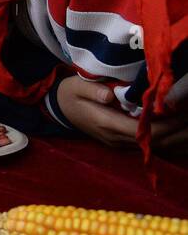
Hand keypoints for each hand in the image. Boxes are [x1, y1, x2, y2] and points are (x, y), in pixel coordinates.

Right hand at [58, 76, 187, 151]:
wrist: (60, 108)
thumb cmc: (70, 94)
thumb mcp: (76, 86)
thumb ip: (91, 90)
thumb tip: (108, 96)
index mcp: (106, 123)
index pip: (144, 130)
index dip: (167, 123)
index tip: (184, 110)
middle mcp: (116, 138)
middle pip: (156, 142)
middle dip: (180, 131)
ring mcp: (120, 143)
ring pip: (157, 147)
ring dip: (178, 138)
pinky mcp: (124, 143)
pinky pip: (153, 147)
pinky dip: (171, 142)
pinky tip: (184, 136)